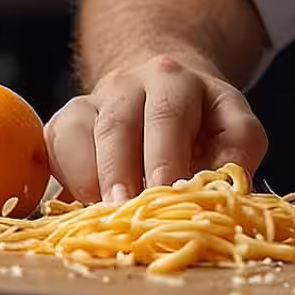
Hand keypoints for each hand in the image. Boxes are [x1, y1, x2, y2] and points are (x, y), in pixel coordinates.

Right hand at [46, 52, 268, 204]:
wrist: (164, 88)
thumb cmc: (202, 121)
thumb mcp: (233, 126)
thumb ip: (238, 153)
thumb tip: (226, 191)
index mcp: (177, 81)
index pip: (169, 115)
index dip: (166, 155)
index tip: (168, 191)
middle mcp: (131, 81)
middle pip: (121, 124)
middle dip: (122, 169)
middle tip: (127, 208)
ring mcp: (95, 98)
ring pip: (82, 132)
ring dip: (93, 177)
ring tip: (105, 213)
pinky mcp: (67, 118)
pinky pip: (57, 142)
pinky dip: (67, 175)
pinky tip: (85, 203)